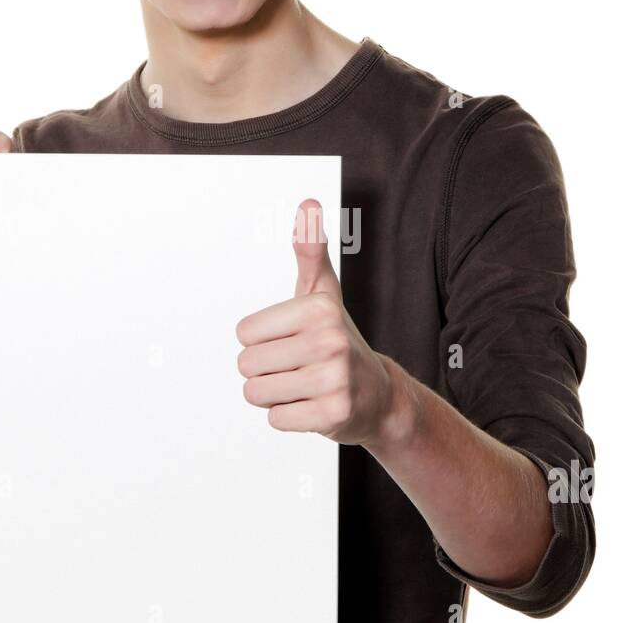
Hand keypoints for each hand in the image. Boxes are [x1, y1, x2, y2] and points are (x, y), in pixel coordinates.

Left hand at [235, 197, 393, 444]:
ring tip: (304, 387)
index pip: (243, 333)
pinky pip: (276, 419)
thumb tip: (308, 203)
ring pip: (256, 394)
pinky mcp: (333, 415)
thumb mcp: (322, 292)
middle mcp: (329, 341)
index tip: (292, 342)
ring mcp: (334, 380)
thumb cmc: (338, 339)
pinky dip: (288, 417)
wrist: (379, 396)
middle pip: (246, 365)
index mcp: (318, 308)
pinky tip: (313, 406)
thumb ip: (310, 250)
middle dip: (264, 372)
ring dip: (273, 395)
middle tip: (298, 368)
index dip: (261, 342)